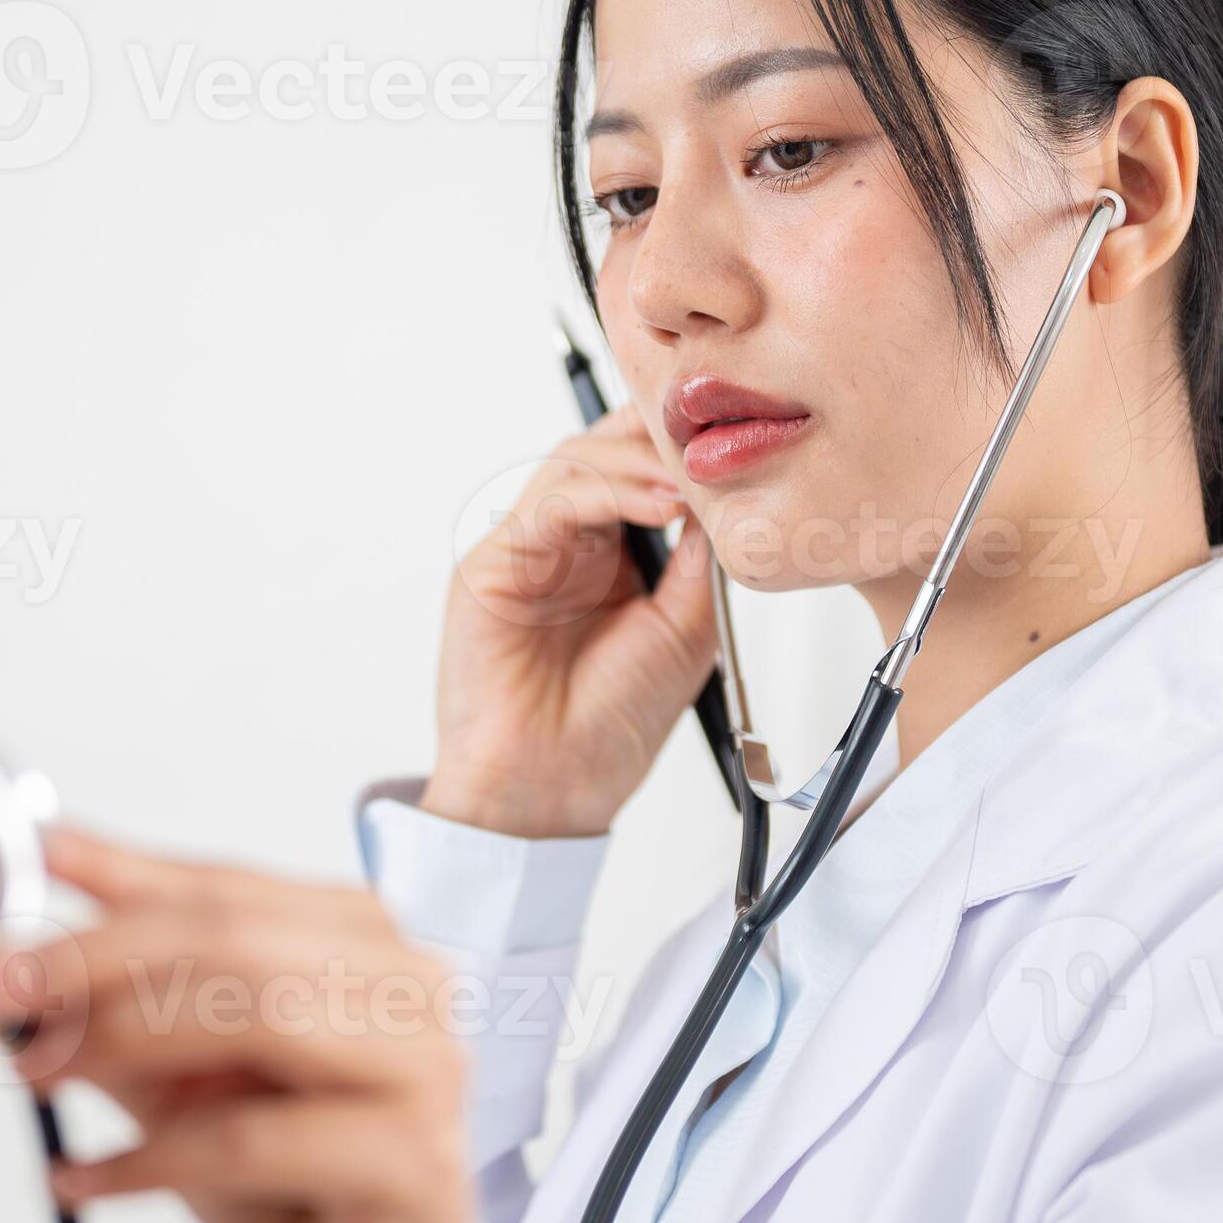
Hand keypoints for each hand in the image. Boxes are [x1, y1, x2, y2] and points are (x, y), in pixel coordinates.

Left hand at [0, 828, 476, 1222]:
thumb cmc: (294, 1180)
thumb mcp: (185, 1081)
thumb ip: (113, 1016)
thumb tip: (5, 969)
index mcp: (358, 938)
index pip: (223, 887)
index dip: (116, 875)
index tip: (26, 868)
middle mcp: (406, 984)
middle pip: (234, 940)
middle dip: (96, 959)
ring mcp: (421, 1068)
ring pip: (256, 1016)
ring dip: (120, 1038)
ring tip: (36, 1071)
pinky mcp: (410, 1162)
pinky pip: (252, 1142)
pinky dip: (147, 1158)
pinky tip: (79, 1180)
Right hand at [425, 408, 718, 838]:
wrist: (551, 790)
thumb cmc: (609, 725)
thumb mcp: (687, 629)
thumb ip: (701, 559)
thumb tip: (722, 494)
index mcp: (608, 555)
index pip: (637, 469)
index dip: (677, 444)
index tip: (733, 434)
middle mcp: (563, 542)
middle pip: (601, 448)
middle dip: (655, 432)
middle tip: (712, 437)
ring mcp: (524, 548)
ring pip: (572, 462)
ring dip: (637, 463)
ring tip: (690, 484)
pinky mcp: (490, 563)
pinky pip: (548, 503)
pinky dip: (604, 492)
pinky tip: (656, 506)